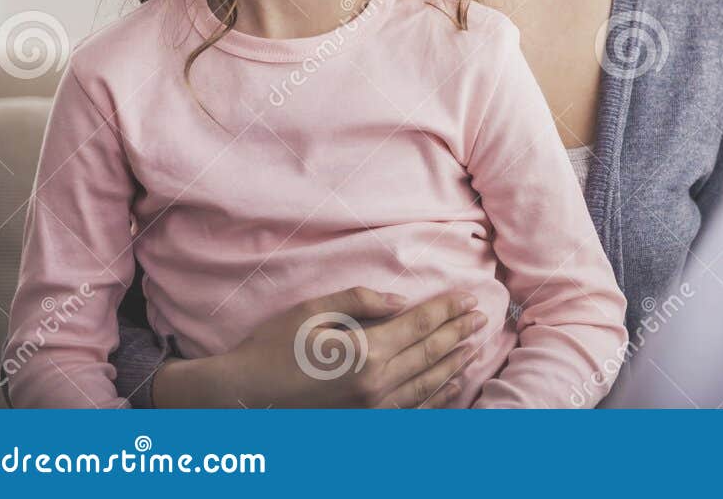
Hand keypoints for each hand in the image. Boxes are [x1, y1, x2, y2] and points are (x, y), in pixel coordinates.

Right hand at [152, 286, 487, 408]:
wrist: (240, 400)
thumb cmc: (271, 350)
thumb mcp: (312, 312)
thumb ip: (361, 300)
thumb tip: (402, 300)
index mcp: (364, 353)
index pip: (420, 326)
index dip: (447, 310)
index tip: (470, 297)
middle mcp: (375, 385)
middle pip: (430, 353)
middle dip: (458, 332)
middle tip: (482, 316)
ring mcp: (372, 411)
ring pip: (427, 384)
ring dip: (453, 363)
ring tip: (473, 345)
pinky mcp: (365, 426)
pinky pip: (412, 411)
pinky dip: (436, 397)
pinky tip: (450, 385)